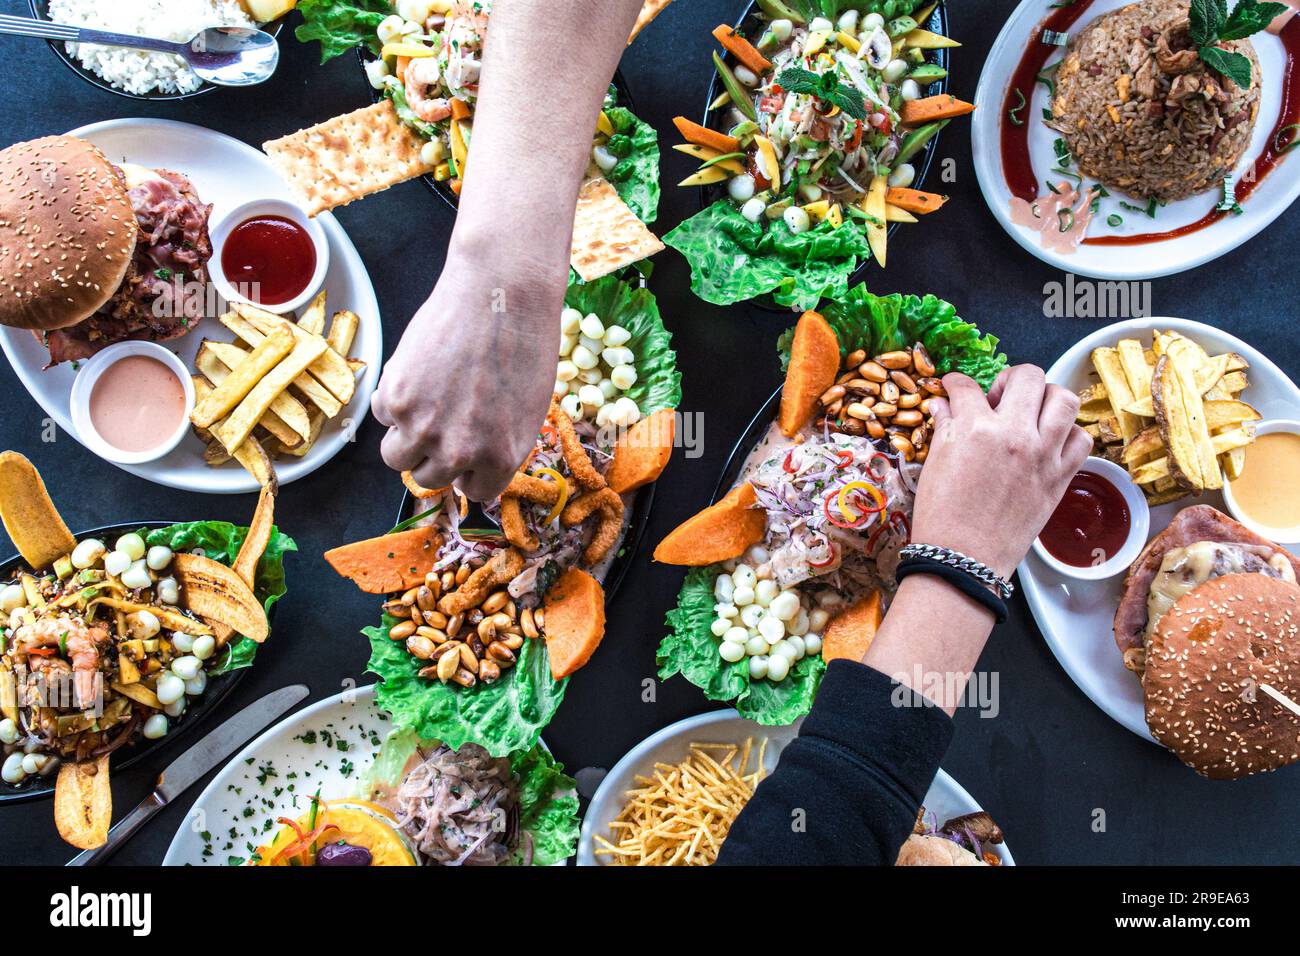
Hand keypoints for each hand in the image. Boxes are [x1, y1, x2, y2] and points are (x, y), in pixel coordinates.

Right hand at [371, 236, 561, 501]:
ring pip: (396, 456)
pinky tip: (418, 368)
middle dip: (431, 453)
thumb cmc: (524, 342)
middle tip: (439, 417)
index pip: (473, 491)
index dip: (466, 468)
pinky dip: (393, 396)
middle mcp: (461, 453)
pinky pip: (382, 414)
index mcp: (502, 458)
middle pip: (428, 478)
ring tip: (424, 399)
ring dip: (405, 434)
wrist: (501, 294)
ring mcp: (425, 429)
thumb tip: (470, 462)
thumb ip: (497, 442)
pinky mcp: (397, 398)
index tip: (462, 450)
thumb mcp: (527, 408)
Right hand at [909, 365, 1091, 578]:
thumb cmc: (943, 517)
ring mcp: (1043, 455)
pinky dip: (1069, 433)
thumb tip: (944, 406)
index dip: (955, 383)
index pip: (966, 387)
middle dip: (1009, 378)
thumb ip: (945, 428)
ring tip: (1032, 409)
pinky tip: (1050, 440)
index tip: (954, 387)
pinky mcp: (1060, 477)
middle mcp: (1015, 434)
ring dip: (1047, 396)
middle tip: (998, 396)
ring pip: (1064, 398)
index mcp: (975, 428)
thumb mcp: (935, 464)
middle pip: (1027, 377)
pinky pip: (1081, 439)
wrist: (964, 559)